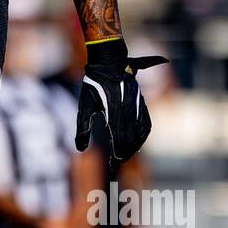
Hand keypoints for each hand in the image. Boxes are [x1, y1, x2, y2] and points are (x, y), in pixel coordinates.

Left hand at [76, 38, 166, 167]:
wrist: (109, 61)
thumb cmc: (93, 83)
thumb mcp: (85, 105)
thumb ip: (83, 127)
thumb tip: (80, 149)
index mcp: (113, 112)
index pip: (117, 141)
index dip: (116, 156)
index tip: (112, 165)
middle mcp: (128, 110)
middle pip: (130, 140)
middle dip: (124, 154)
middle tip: (117, 163)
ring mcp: (137, 106)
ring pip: (140, 133)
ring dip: (134, 147)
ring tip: (126, 155)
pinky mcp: (141, 102)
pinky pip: (146, 123)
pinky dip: (143, 136)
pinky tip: (138, 142)